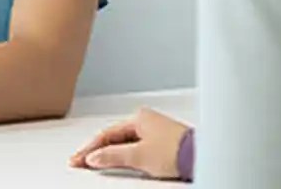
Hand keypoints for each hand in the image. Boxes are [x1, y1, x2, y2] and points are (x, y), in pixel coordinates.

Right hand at [68, 107, 190, 179]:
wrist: (202, 156)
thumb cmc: (176, 149)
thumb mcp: (138, 156)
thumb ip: (113, 156)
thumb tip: (95, 157)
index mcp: (139, 117)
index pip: (107, 133)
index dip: (90, 148)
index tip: (79, 159)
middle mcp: (146, 120)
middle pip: (115, 137)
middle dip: (98, 150)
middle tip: (82, 162)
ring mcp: (154, 131)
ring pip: (125, 143)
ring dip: (110, 153)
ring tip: (97, 164)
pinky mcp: (162, 142)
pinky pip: (136, 147)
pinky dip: (124, 156)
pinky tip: (120, 163)